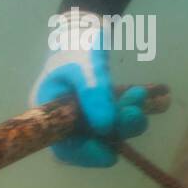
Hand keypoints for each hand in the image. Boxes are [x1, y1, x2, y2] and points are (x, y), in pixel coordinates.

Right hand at [29, 9, 148, 166]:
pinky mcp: (99, 111)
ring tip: (138, 96)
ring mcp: (83, 117)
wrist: (86, 32)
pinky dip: (129, 110)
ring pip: (110, 132)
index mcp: (47, 112)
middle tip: (136, 114)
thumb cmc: (77, 46)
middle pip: (92, 143)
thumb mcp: (85, 68)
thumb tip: (106, 129)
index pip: (64, 148)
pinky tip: (139, 94)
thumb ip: (94, 95)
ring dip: (128, 119)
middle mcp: (64, 120)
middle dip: (117, 132)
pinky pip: (117, 120)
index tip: (111, 155)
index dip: (86, 155)